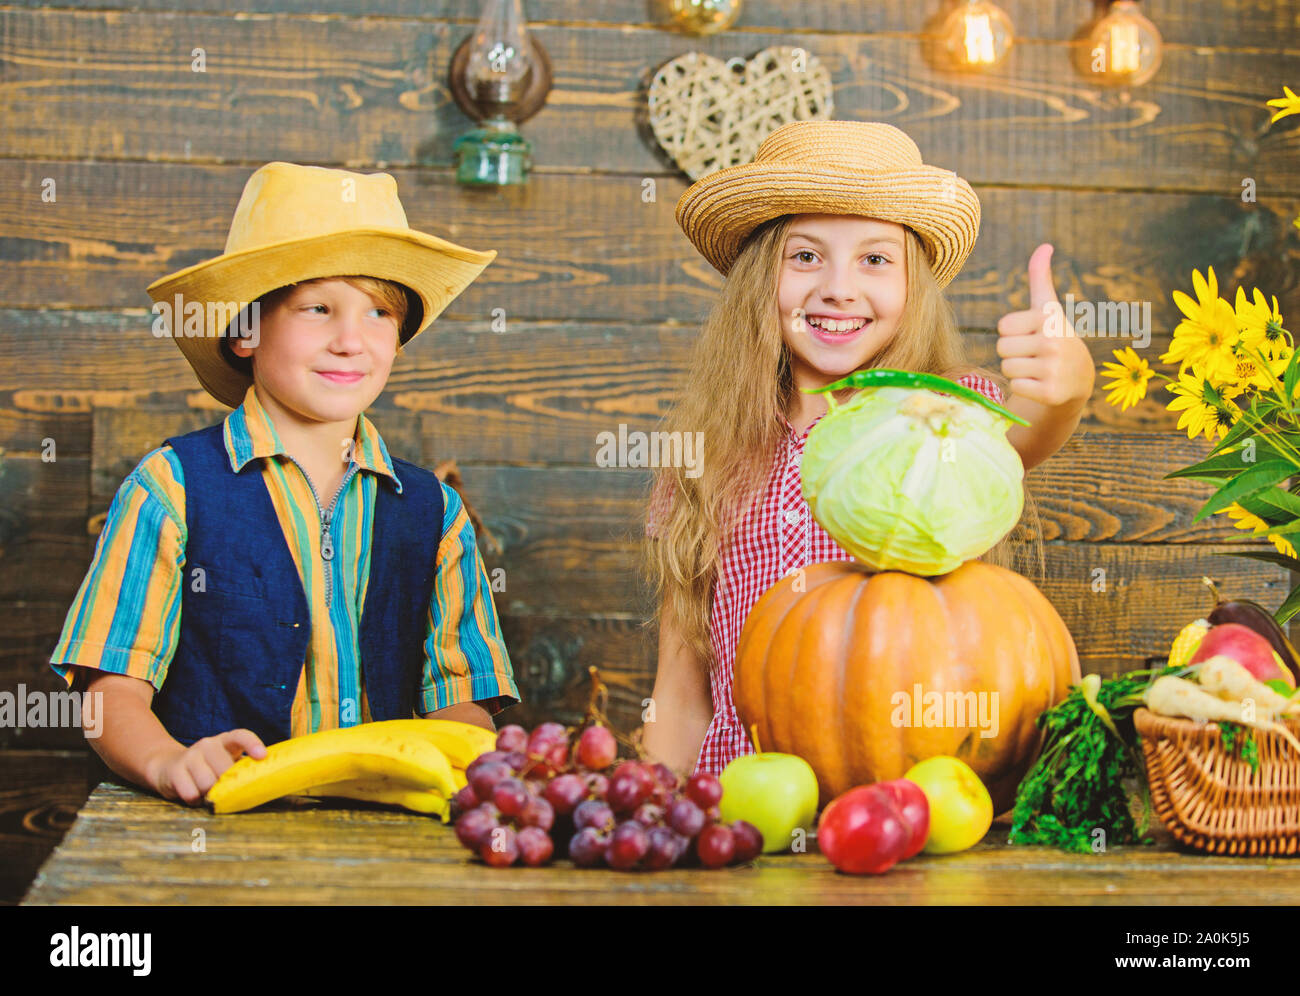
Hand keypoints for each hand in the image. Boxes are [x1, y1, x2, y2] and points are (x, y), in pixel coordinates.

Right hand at [148, 729, 266, 804]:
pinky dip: (194, 800)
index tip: (262, 756)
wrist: (167, 766)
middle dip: (226, 785)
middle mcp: (208, 744)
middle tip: (224, 790)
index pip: (241, 735)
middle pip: (225, 770)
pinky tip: (193, 794)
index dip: (252, 744)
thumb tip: (265, 783)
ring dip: (209, 794)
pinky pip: (191, 793)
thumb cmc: (206, 768)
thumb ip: (240, 769)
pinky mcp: (175, 770)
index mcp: (225, 741)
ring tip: (206, 791)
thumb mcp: (224, 762)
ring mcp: (190, 755)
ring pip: (207, 784)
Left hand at [996, 244, 1094, 409]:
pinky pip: (1015, 387)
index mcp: (1050, 318)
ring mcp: (1054, 368)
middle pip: (1002, 347)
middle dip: (1013, 352)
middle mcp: (1054, 341)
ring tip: (1037, 368)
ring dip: (1017, 370)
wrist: (1078, 378)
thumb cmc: (1055, 337)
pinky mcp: (1051, 392)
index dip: (1013, 332)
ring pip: (1007, 367)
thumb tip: (1044, 245)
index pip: (1003, 326)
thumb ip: (1040, 278)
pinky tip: (1040, 384)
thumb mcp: (1048, 308)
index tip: (1032, 334)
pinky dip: (1023, 388)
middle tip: (1034, 354)